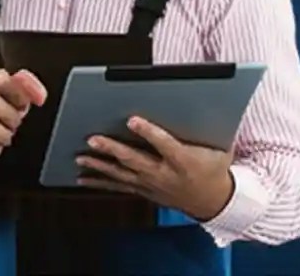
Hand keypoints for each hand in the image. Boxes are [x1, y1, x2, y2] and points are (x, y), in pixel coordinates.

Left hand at [77, 116, 235, 221]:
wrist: (214, 201)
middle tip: (93, 139)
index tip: (131, 120)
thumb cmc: (214, 166)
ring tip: (80, 156)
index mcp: (184, 160)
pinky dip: (99, 182)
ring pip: (121, 174)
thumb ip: (207, 126)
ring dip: (99, 165)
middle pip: (135, 160)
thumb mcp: (220, 147)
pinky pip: (118, 186)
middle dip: (112, 149)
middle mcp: (165, 174)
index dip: (148, 132)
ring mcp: (152, 184)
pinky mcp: (143, 190)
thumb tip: (201, 99)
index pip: (165, 144)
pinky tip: (81, 178)